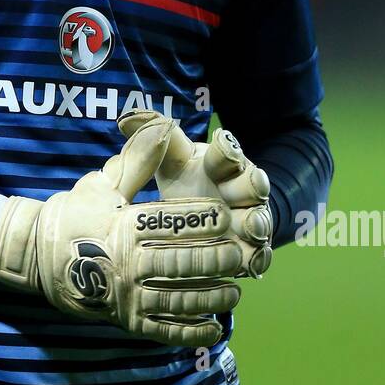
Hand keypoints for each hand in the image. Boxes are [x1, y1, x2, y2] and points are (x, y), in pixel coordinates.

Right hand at [0, 115, 243, 346]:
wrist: (33, 256)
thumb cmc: (73, 214)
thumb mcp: (102, 183)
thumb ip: (138, 160)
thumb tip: (163, 128)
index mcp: (123, 227)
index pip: (173, 224)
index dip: (204, 221)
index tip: (227, 217)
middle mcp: (126, 263)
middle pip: (182, 262)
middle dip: (216, 259)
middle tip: (240, 254)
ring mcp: (125, 296)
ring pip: (178, 299)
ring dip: (211, 297)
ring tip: (235, 291)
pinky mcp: (123, 320)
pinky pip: (162, 330)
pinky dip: (191, 332)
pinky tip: (215, 328)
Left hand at [117, 112, 272, 279]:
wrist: (198, 219)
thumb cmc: (186, 179)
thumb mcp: (172, 160)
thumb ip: (156, 139)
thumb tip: (125, 119)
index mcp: (225, 164)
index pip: (228, 153)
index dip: (227, 149)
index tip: (222, 142)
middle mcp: (243, 191)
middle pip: (253, 186)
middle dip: (253, 185)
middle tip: (253, 185)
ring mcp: (249, 222)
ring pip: (259, 222)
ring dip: (258, 224)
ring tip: (251, 227)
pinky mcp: (248, 252)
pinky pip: (257, 256)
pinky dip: (254, 260)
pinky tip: (248, 265)